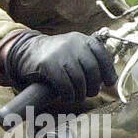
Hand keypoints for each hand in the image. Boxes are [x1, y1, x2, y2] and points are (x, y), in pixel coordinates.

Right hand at [2, 31, 116, 102]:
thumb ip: (90, 61)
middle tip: (90, 93)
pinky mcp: (48, 64)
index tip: (109, 83)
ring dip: (80, 93)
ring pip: (79, 79)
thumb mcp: (74, 51)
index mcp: (83, 40)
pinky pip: (64, 84)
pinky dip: (68, 95)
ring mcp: (60, 53)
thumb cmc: (56, 57)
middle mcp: (73, 43)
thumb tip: (110, 80)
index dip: (108, 71)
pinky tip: (67, 97)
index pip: (102, 54)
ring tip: (77, 97)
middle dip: (94, 85)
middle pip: (92, 69)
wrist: (27, 51)